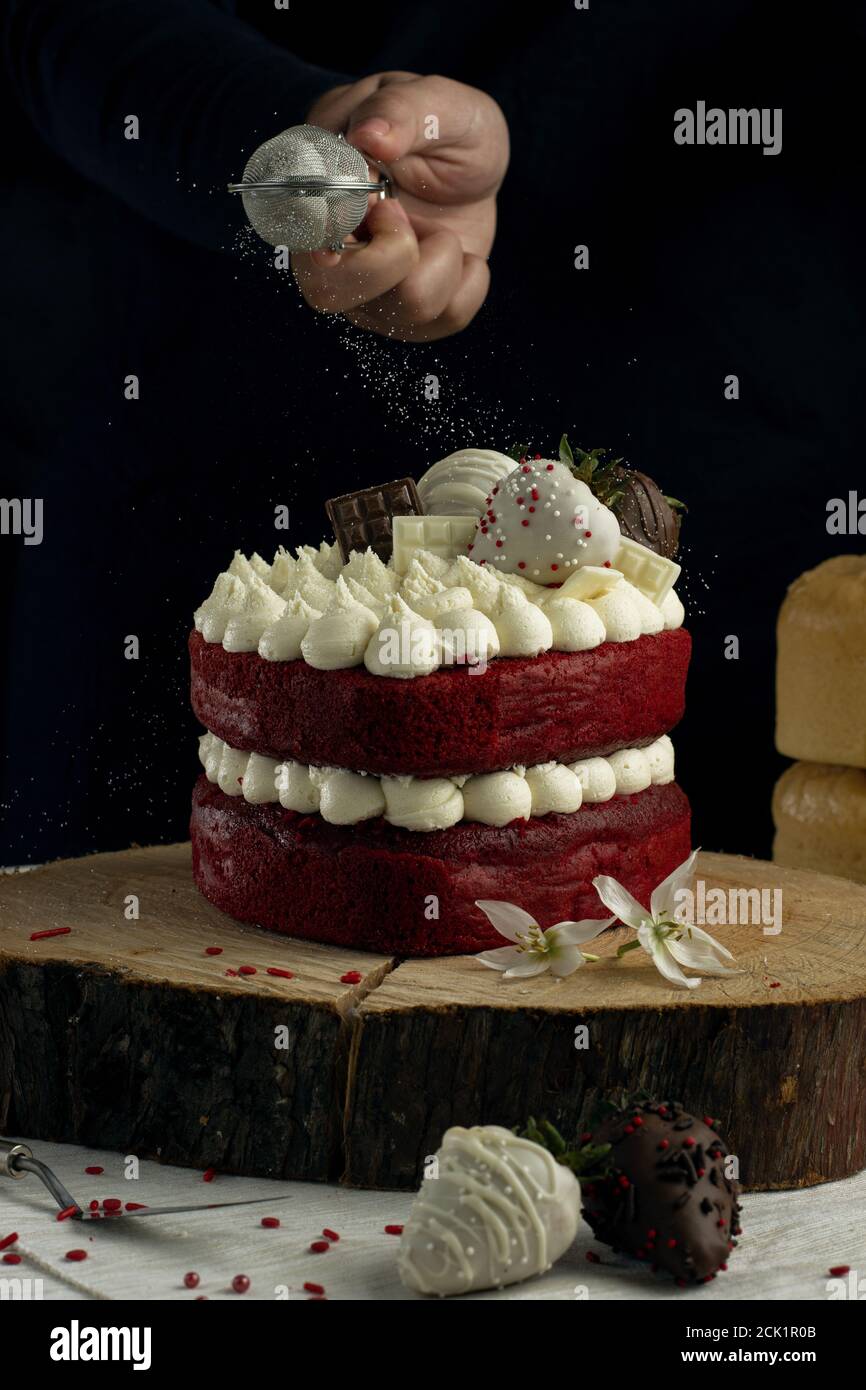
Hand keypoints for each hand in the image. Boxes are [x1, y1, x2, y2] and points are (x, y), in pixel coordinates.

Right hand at [292, 72, 508, 341]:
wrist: (477, 169)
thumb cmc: (446, 129)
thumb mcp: (437, 102)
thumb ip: (401, 110)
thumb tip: (367, 136)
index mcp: (318, 184)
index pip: (298, 227)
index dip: (337, 225)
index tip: (378, 202)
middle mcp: (328, 247)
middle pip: (328, 293)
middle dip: (391, 256)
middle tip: (404, 214)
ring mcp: (363, 287)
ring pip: (398, 310)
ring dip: (442, 260)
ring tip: (442, 230)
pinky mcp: (403, 313)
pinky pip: (441, 322)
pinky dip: (470, 282)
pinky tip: (463, 254)